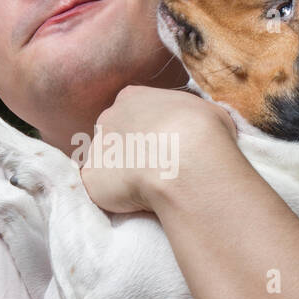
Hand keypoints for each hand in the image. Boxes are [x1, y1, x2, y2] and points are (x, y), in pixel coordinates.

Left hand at [77, 84, 236, 213]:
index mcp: (133, 97)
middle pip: (115, 134)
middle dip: (132, 150)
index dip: (149, 130)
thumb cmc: (201, 131)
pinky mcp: (91, 179)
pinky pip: (99, 188)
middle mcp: (109, 117)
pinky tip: (133, 202)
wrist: (183, 161)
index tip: (164, 146)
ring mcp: (97, 148)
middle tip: (156, 169)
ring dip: (122, 174)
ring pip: (107, 162)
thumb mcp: (207, 111)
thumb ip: (192, 117)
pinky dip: (113, 196)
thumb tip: (198, 126)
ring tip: (148, 189)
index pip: (134, 111)